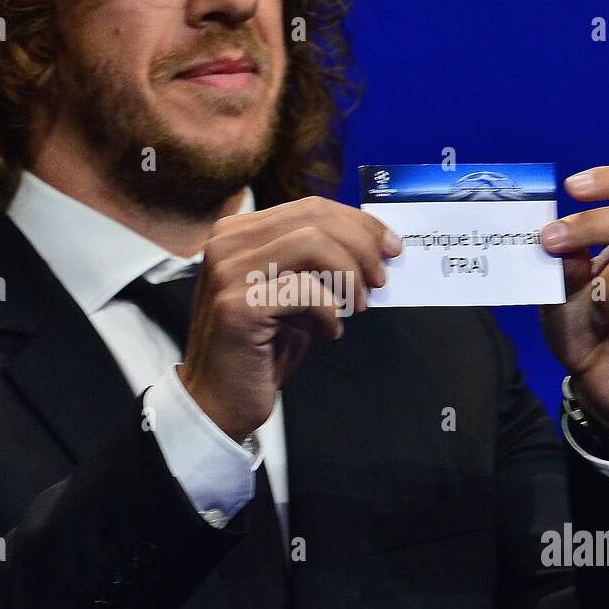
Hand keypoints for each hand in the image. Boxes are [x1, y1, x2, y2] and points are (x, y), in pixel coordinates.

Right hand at [178, 196, 401, 442]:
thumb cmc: (259, 350)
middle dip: (362, 246)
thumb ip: (318, 265)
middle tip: (380, 280)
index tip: (389, 247)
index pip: (311, 207)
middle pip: (315, 219)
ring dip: (348, 276)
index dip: (359, 223)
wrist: (219, 401)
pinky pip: (305, 290)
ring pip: (313, 244)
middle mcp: (227, 243)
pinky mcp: (238, 306)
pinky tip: (329, 333)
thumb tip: (374, 247)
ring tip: (357, 307)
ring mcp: (228, 272)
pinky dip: (329, 311)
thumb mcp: (293, 296)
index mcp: (238, 232)